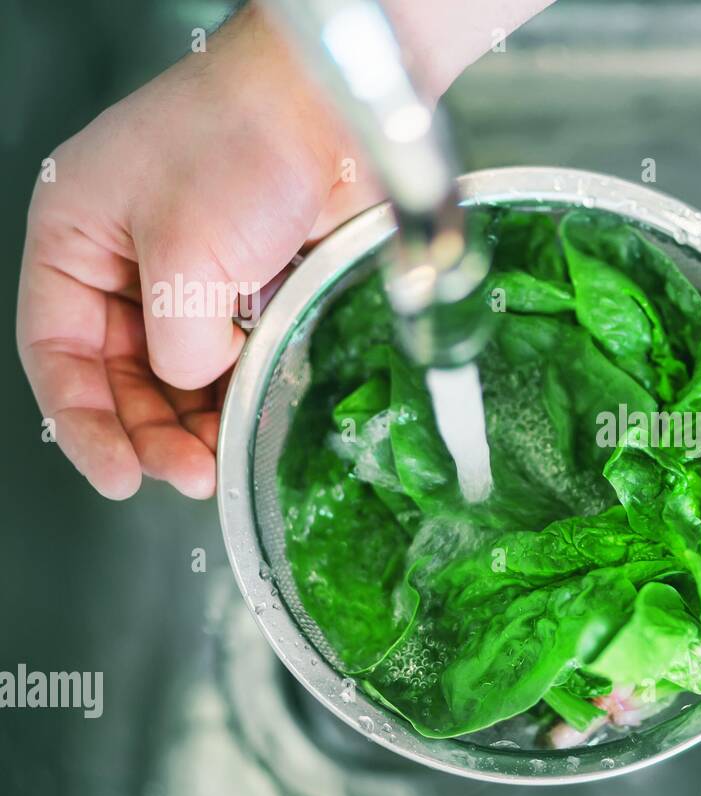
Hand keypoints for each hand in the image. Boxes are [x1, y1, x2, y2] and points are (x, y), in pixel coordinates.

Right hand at [16, 6, 378, 498]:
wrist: (334, 107)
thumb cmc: (245, 145)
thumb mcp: (185, 250)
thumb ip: (176, 337)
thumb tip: (194, 382)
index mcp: (77, 237)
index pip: (57, 348)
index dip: (83, 419)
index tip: (118, 475)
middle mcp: (127, 259)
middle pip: (120, 372)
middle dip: (150, 430)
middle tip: (189, 475)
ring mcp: (191, 273)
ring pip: (178, 372)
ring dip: (196, 423)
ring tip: (221, 463)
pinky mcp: (250, 284)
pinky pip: (233, 357)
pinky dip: (237, 393)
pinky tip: (251, 424)